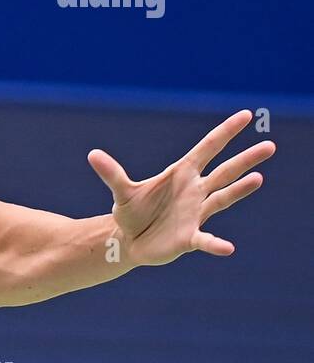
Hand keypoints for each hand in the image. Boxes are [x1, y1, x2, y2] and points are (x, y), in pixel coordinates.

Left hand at [87, 110, 275, 265]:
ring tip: (258, 178)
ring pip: (223, 198)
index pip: (207, 148)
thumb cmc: (131, 212)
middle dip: (245, 159)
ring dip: (240, 190)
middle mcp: (195, 191)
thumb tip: (92, 154)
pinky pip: (205, 240)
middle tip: (270, 146)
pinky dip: (215, 244)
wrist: (129, 241)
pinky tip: (227, 248)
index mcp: (181, 174)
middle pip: (225, 171)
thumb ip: (112, 174)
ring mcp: (196, 213)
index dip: (225, 132)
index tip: (245, 115)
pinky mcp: (189, 237)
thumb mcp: (121, 191)